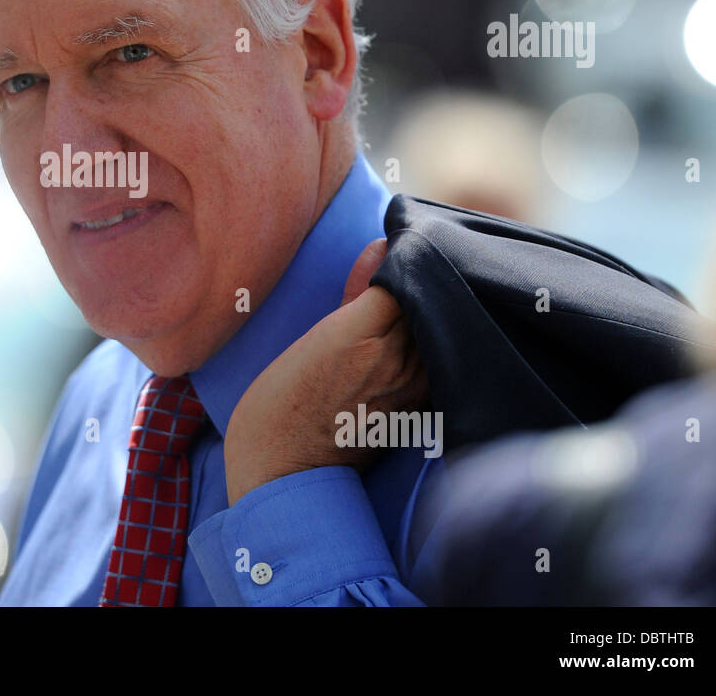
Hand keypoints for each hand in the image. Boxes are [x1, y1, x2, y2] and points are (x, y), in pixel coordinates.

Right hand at [223, 238, 426, 504]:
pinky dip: (429, 338)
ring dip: (427, 305)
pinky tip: (412, 334)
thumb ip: (355, 293)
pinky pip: (434, 357)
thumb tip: (382, 247)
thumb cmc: (280, 407)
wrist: (285, 476)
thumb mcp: (308, 341)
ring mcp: (412, 385)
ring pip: (435, 325)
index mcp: (360, 334)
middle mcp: (396, 358)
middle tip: (403, 259)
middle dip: (419, 274)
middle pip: (426, 295)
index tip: (394, 240)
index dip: (400, 252)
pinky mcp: (418, 407)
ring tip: (405, 294)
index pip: (403, 271)